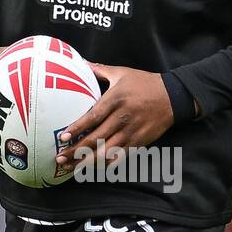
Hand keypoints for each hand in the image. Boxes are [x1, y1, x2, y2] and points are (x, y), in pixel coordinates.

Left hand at [56, 64, 173, 165]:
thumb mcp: (122, 73)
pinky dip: (106, 164)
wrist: (173, 97)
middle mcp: (122, 118)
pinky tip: (93, 169)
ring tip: (72, 167)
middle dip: (76, 150)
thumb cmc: (145, 83)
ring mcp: (131, 132)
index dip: (77, 128)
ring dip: (87, 161)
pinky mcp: (138, 142)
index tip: (63, 137)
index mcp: (116, 100)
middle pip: (95, 138)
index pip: (93, 117)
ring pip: (106, 151)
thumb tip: (81, 62)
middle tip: (59, 158)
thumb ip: (100, 70)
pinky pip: (119, 157)